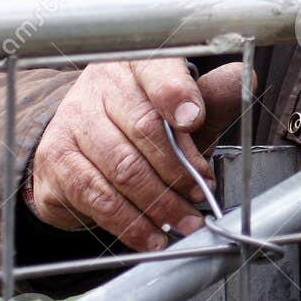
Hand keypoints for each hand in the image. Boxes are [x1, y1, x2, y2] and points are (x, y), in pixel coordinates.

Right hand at [28, 58, 245, 250]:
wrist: (82, 143)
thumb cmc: (140, 122)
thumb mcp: (179, 108)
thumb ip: (210, 100)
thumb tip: (244, 80)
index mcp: (135, 65)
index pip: (155, 72)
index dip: (176, 96)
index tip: (195, 121)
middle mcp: (99, 88)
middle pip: (143, 128)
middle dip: (179, 169)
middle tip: (202, 194)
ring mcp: (72, 123)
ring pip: (122, 167)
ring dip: (160, 203)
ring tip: (185, 222)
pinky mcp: (56, 162)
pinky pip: (97, 197)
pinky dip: (130, 223)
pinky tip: (151, 236)